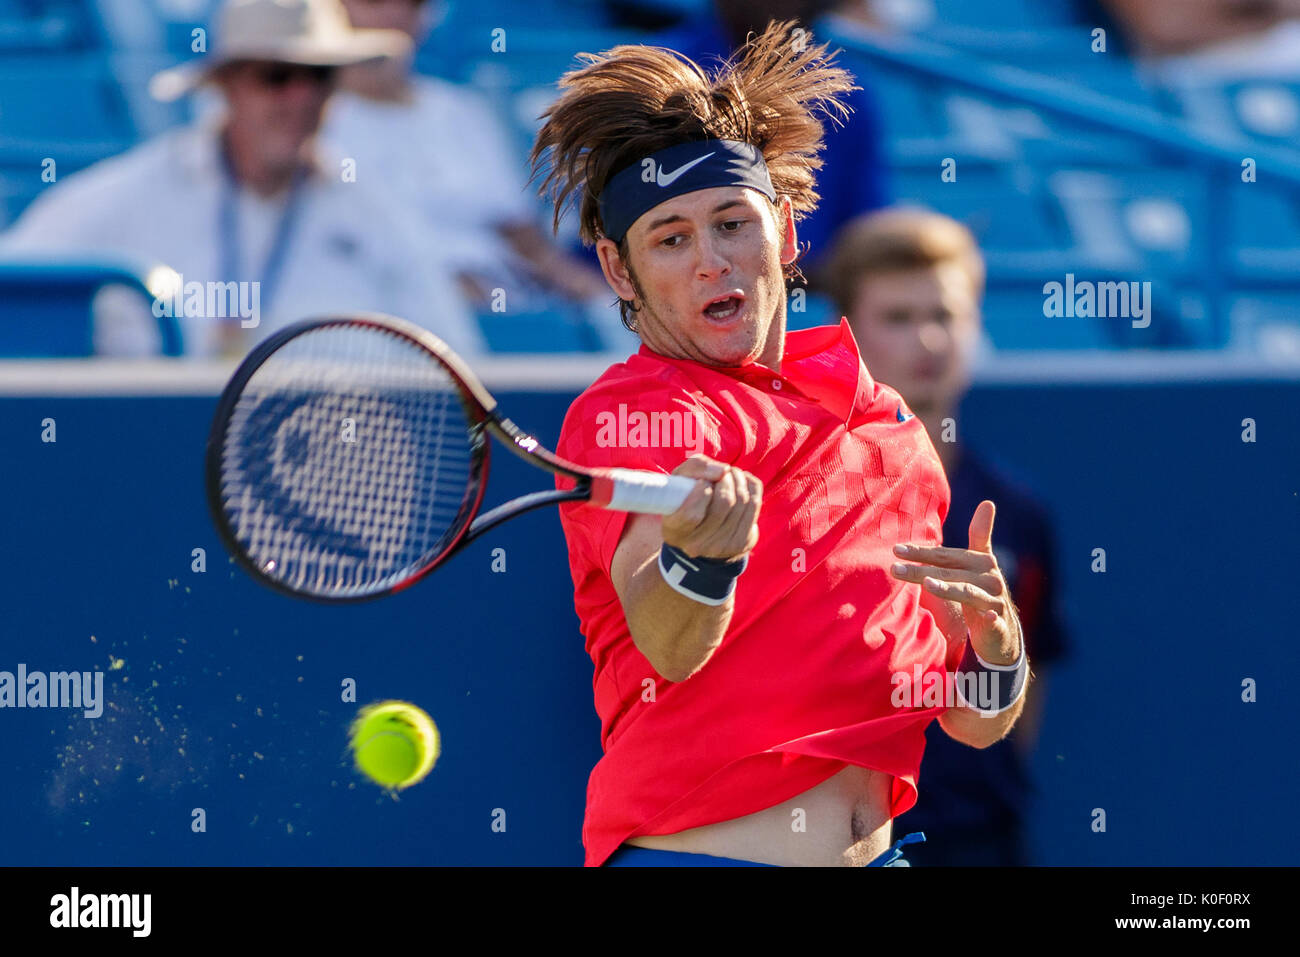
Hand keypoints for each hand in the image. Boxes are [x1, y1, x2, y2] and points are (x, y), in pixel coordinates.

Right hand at [662, 454, 761, 561]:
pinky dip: (750, 486)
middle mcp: (699, 545)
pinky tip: (741, 483)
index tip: (702, 481)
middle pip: (724, 503)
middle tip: (721, 472)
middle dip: (725, 479)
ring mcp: (723, 547)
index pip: (692, 514)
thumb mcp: (680, 480)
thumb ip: (695, 468)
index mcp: (675, 532)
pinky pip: (755, 503)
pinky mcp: (744, 542)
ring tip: (730, 475)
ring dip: (738, 479)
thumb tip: (724, 470)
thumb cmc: (685, 497)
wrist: (702, 530)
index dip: (701, 491)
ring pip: (743, 501)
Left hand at [888, 499, 1022, 664]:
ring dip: (948, 588)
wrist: (1003, 630)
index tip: (896, 549)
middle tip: (893, 568)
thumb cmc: (983, 592)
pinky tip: (985, 616)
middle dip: (920, 570)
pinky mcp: (999, 623)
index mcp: (980, 561)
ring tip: (927, 584)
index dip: (921, 552)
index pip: (945, 555)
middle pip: (949, 572)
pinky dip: (990, 616)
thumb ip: (980, 534)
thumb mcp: (979, 564)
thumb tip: (988, 501)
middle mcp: (988, 577)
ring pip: (967, 593)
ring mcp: (994, 600)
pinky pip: (993, 619)